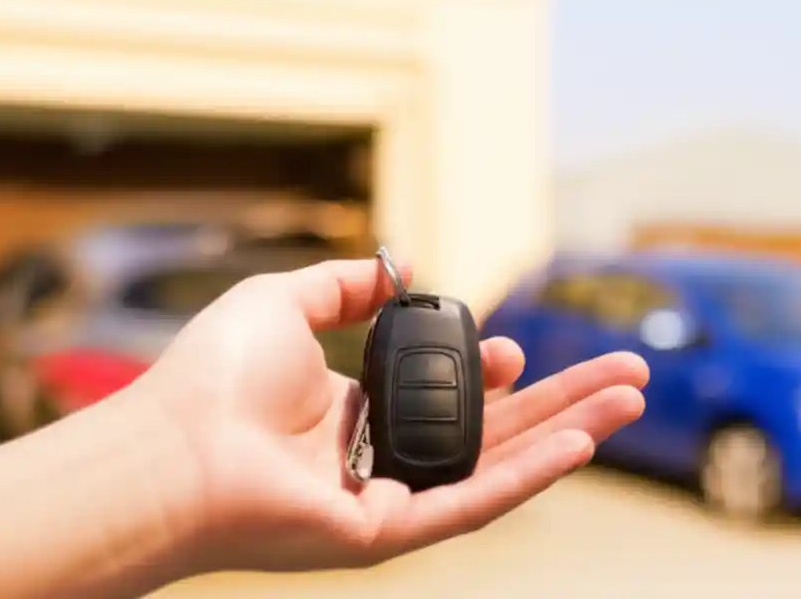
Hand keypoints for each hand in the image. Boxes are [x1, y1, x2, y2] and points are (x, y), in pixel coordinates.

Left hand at [129, 258, 647, 571]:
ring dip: (568, 434)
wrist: (170, 446)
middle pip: (494, 429)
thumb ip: (344, 284)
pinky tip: (581, 445)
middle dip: (563, 401)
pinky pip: (472, 503)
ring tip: (629, 400)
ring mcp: (388, 498)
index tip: (512, 347)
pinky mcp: (387, 532)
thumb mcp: (285, 301)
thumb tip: (396, 267)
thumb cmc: (212, 377)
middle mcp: (380, 458)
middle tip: (626, 373)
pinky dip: (530, 476)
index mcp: (357, 411)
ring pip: (499, 466)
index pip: (450, 396)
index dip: (492, 371)